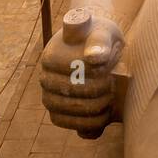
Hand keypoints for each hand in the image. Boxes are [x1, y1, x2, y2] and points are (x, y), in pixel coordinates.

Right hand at [40, 13, 124, 136]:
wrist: (99, 50)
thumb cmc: (101, 38)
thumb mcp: (104, 33)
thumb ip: (100, 41)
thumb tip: (94, 57)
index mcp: (51, 56)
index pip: (71, 73)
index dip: (94, 74)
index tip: (108, 67)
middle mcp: (45, 78)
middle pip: (68, 94)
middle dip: (96, 93)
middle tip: (112, 86)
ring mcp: (49, 95)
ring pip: (65, 112)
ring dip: (92, 111)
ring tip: (109, 100)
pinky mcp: (58, 111)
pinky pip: (66, 124)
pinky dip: (86, 125)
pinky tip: (103, 116)